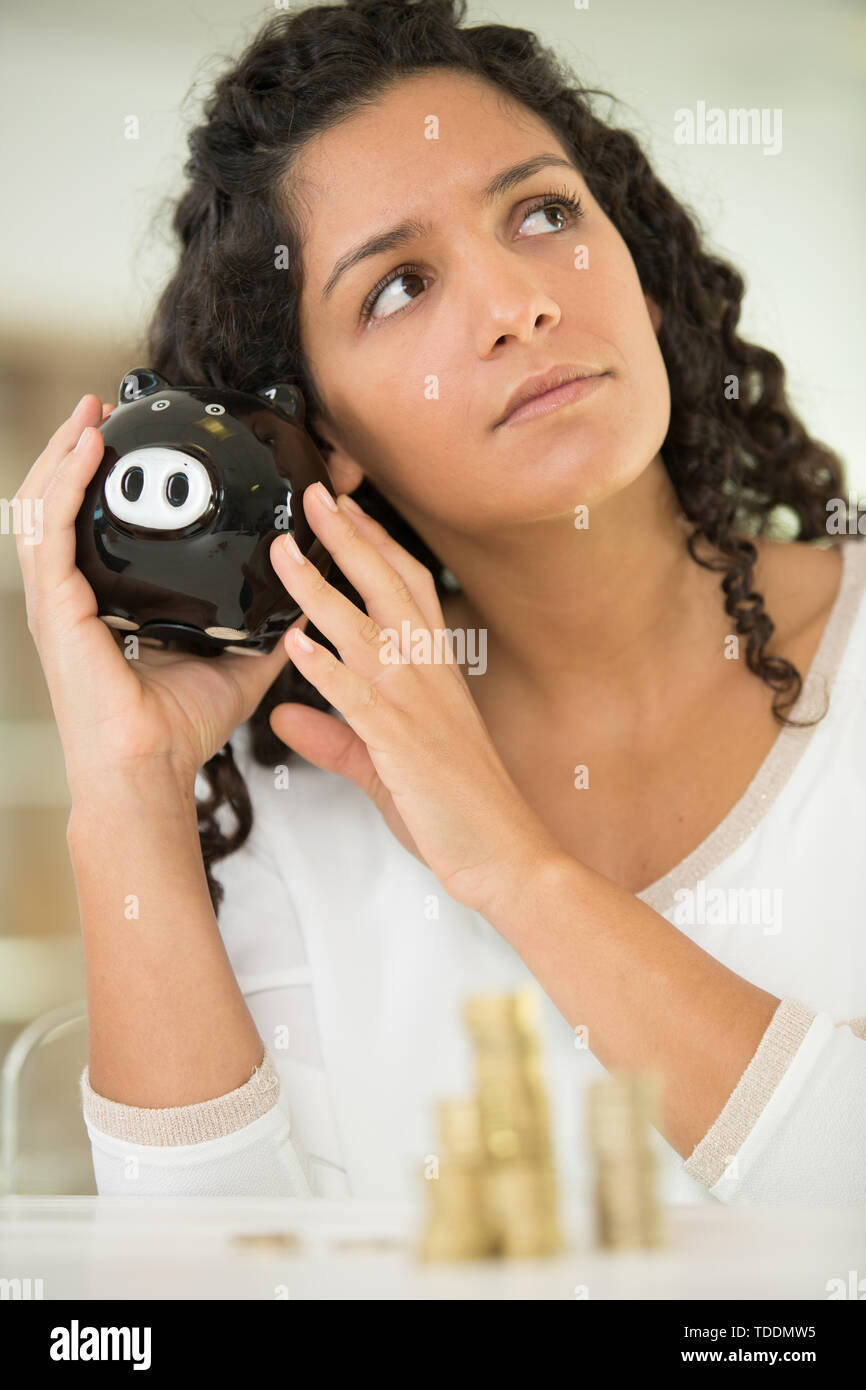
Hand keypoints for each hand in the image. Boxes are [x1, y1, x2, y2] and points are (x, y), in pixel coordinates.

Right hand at [13, 394, 299, 790]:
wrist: (154, 772)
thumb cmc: (181, 728)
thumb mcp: (238, 661)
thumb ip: (267, 627)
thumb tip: (307, 598)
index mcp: (109, 603)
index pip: (100, 526)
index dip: (108, 480)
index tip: (135, 438)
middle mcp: (78, 596)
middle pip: (64, 506)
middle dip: (78, 451)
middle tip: (103, 407)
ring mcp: (61, 602)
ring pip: (47, 508)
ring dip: (64, 453)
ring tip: (90, 412)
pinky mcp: (57, 611)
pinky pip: (53, 534)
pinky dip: (66, 485)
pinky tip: (85, 448)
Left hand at [267, 483, 561, 917]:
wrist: (505, 854)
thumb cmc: (457, 809)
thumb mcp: (383, 764)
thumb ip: (332, 736)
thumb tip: (284, 716)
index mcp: (434, 672)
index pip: (406, 589)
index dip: (375, 545)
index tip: (345, 510)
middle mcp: (428, 676)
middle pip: (387, 588)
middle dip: (349, 538)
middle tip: (316, 495)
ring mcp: (417, 705)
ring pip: (364, 629)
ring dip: (320, 587)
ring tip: (284, 550)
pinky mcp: (403, 743)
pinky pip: (359, 696)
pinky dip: (326, 667)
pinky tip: (295, 641)